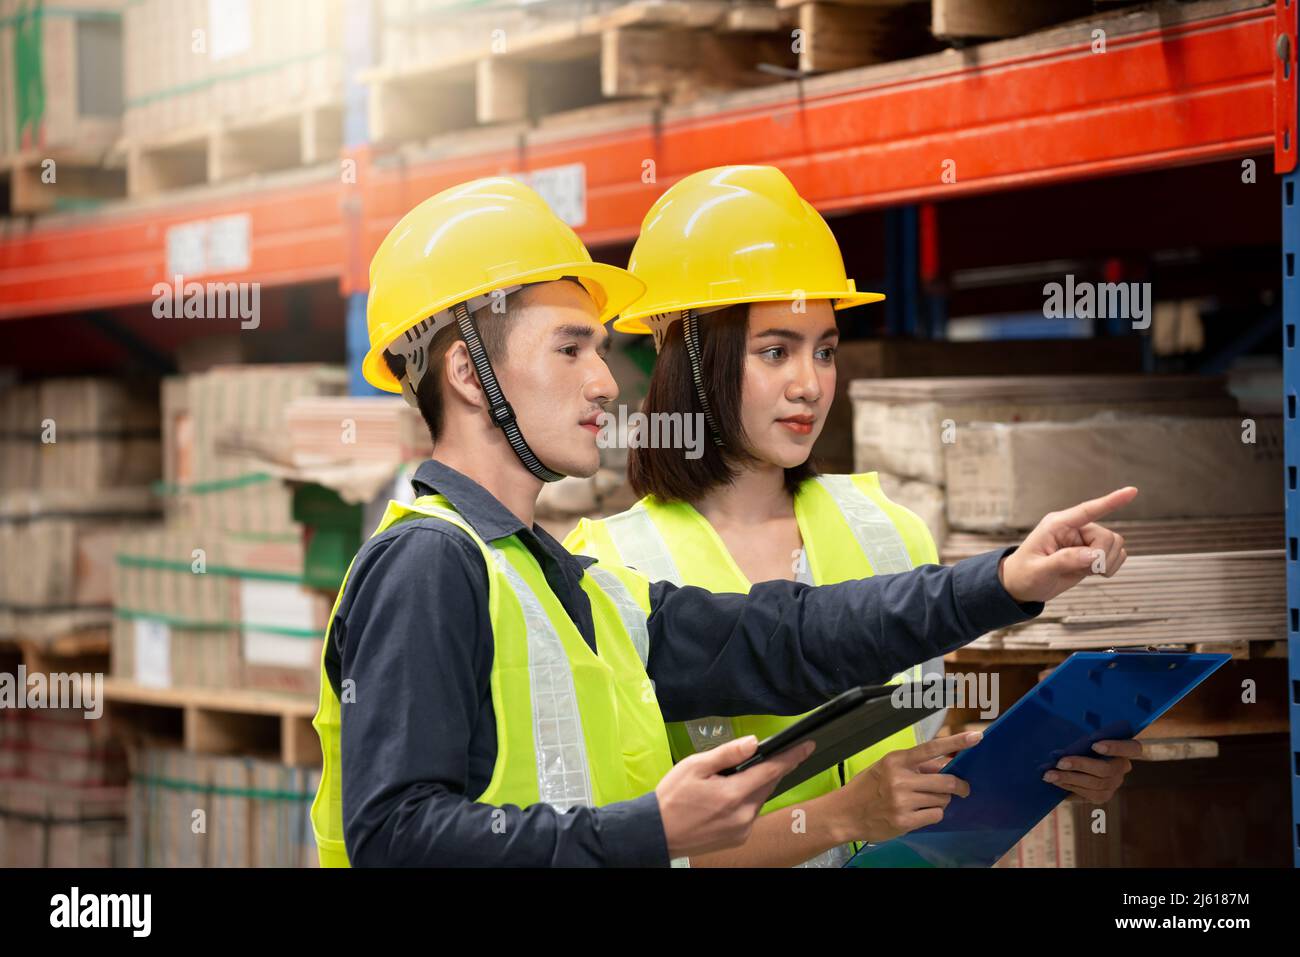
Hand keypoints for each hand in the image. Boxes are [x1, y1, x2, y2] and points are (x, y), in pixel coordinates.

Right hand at [656, 735, 814, 858]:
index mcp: (733, 794)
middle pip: (768, 785)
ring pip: (760, 799)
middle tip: (766, 756)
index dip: (791, 757)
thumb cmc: (672, 797)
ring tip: (735, 778)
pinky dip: (747, 801)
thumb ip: (727, 753)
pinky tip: (729, 797)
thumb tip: (753, 742)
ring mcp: (742, 829)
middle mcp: (743, 815)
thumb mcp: (695, 766)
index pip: (771, 770)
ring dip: (756, 785)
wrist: (657, 832)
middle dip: (770, 769)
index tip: (807, 746)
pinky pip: (751, 813)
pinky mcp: (739, 838)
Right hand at [830, 731, 980, 843]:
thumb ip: (914, 766)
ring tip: (923, 802)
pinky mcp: (905, 821)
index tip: (976, 737)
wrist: (844, 814)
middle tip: (963, 789)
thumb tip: (944, 765)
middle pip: (946, 781)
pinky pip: (935, 815)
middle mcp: (900, 779)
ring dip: (940, 801)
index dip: (956, 742)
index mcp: (896, 760)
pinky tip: (918, 814)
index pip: (931, 748)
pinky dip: (932, 814)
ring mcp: (903, 801)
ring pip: (942, 800)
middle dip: (959, 786)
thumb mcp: (886, 769)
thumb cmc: (867, 789)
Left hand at [999, 486, 1137, 603]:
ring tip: (1084, 571)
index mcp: (1057, 525)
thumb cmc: (1024, 574)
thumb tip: (1093, 555)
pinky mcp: (1091, 552)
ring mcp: (1084, 540)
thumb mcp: (1039, 569)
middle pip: (1107, 536)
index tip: (1132, 491)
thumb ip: (1064, 560)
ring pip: (1115, 544)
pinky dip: (1110, 566)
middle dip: (1101, 557)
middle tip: (1085, 570)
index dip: (1111, 501)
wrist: (1021, 586)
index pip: (1088, 510)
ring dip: (1106, 563)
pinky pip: (1116, 554)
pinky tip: (1091, 572)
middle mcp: (1073, 529)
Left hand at [1043, 739, 1140, 803]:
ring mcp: (1114, 784)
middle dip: (1079, 765)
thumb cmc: (1084, 742)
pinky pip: (1086, 794)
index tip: (1094, 744)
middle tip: (1059, 762)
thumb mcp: (1087, 737)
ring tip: (1049, 775)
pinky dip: (1068, 787)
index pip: (1130, 747)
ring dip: (1069, 779)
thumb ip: (1083, 739)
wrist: (1083, 761)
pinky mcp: (1103, 796)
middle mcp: (1122, 768)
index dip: (1115, 747)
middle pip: (1105, 769)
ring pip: (1094, 784)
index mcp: (1127, 749)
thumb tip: (1063, 743)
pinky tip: (1055, 782)